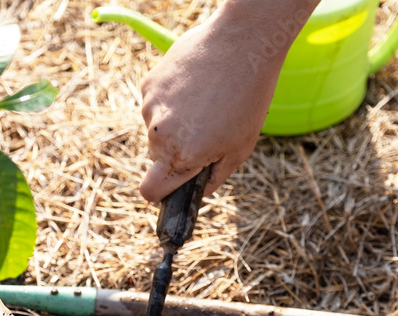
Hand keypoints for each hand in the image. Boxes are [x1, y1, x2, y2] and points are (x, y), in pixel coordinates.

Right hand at [139, 0, 313, 201]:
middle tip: (207, 129)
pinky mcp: (148, 84)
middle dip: (176, 151)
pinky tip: (194, 85)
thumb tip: (199, 189)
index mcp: (181, 156)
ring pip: (156, 128)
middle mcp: (159, 134)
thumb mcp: (240, 148)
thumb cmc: (248, 97)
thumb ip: (215, 176)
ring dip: (174, 122)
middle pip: (157, 157)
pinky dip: (171, 100)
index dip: (162, 191)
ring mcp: (150, 107)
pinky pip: (155, 103)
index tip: (174, 183)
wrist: (242, 42)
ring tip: (205, 102)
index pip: (150, 190)